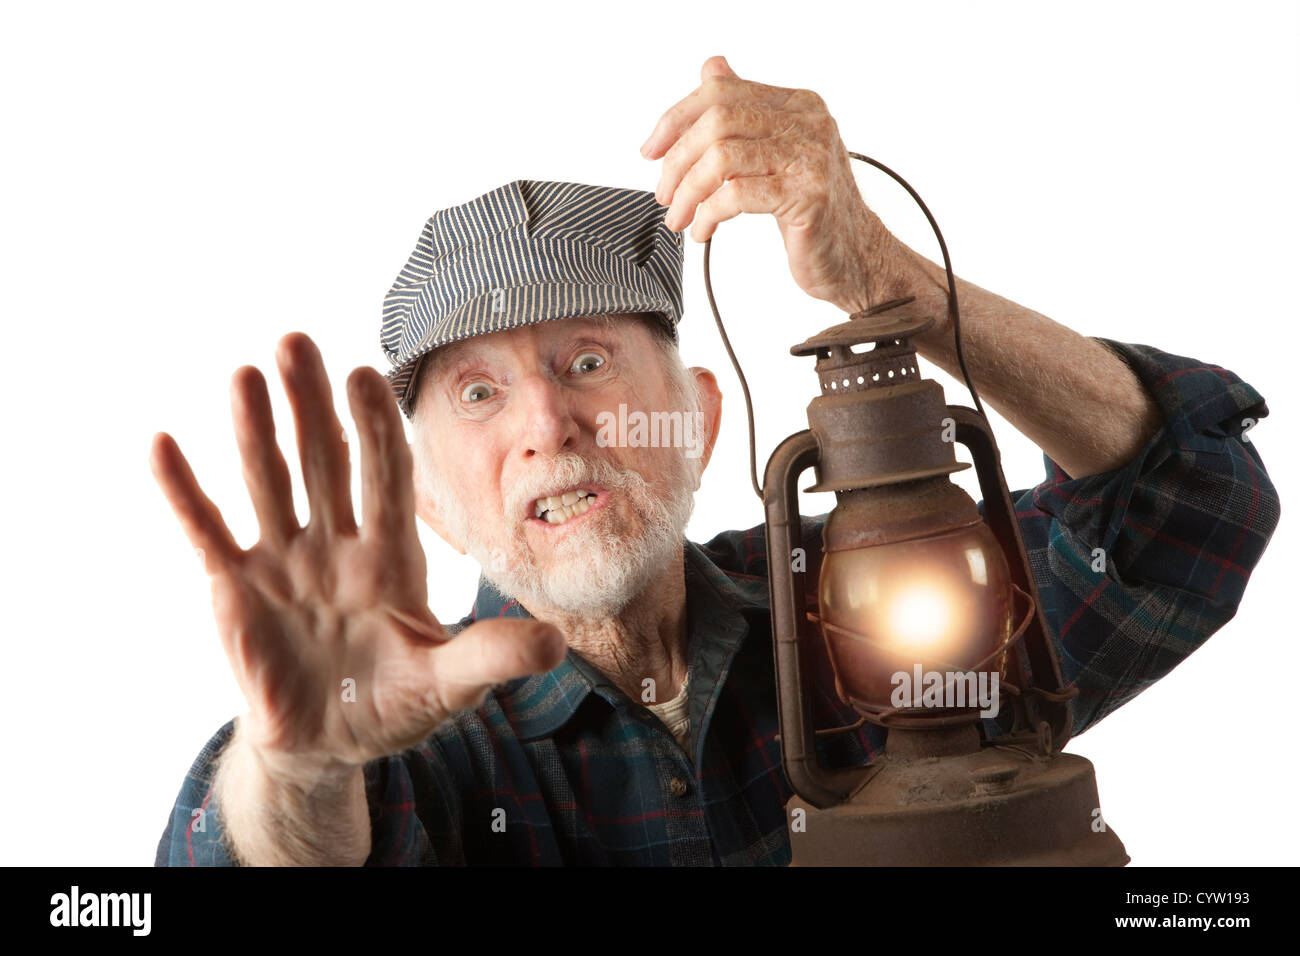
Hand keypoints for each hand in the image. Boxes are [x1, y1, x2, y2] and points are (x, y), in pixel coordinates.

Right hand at [149, 332, 565, 784]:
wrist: (326, 742)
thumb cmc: (393, 706)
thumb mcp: (446, 687)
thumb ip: (490, 659)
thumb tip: (557, 645)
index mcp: (390, 556)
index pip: (386, 477)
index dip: (376, 428)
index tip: (367, 374)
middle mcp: (336, 544)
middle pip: (323, 460)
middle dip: (311, 404)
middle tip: (297, 340)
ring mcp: (283, 560)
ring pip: (268, 481)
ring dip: (255, 430)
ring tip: (246, 373)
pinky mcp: (234, 587)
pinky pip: (206, 531)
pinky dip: (183, 491)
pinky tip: (162, 443)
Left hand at [640, 55, 914, 313]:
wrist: (855, 257)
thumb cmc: (811, 211)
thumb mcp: (777, 152)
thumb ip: (747, 111)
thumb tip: (712, 69)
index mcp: (798, 104)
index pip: (721, 92)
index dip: (676, 119)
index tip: (651, 152)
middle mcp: (809, 122)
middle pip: (718, 120)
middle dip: (678, 161)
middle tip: (665, 195)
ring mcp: (811, 158)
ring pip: (722, 158)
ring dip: (688, 193)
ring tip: (680, 218)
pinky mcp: (808, 196)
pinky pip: (736, 195)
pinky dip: (708, 214)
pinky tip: (703, 231)